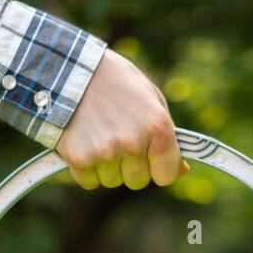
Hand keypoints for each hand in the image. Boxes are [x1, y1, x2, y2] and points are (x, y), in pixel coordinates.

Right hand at [56, 49, 189, 189]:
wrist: (72, 71)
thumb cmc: (117, 82)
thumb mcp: (151, 99)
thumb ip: (168, 135)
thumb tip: (181, 169)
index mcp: (157, 127)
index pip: (166, 176)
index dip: (158, 168)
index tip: (149, 158)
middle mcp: (133, 143)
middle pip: (137, 181)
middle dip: (130, 167)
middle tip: (118, 140)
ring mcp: (105, 153)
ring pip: (112, 181)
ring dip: (107, 167)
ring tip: (99, 135)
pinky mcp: (79, 159)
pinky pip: (89, 181)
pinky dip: (86, 169)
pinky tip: (84, 143)